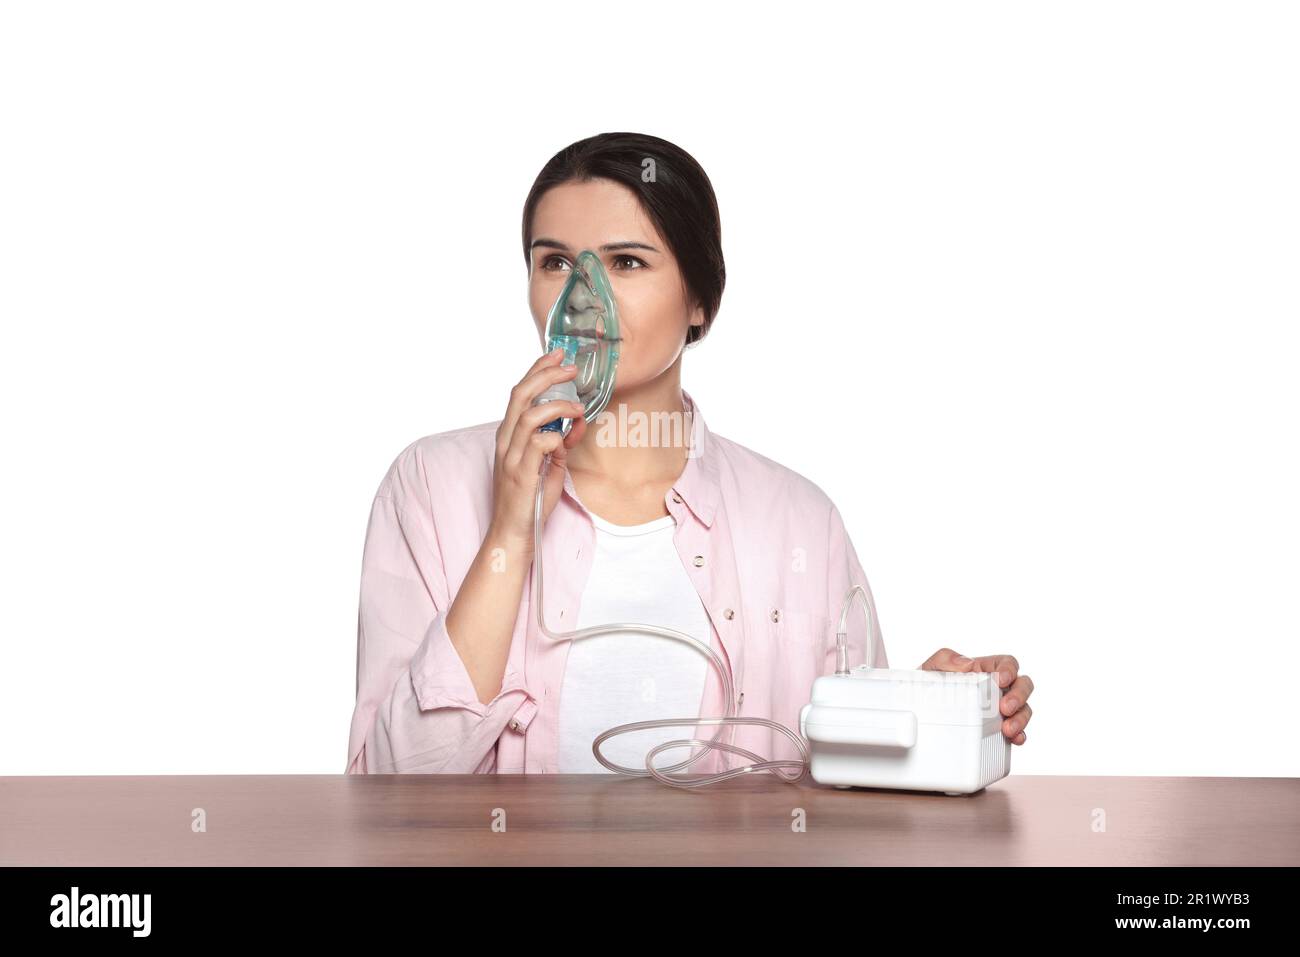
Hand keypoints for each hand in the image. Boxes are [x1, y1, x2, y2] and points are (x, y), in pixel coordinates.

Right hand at [488, 348, 586, 548]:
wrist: (513, 533)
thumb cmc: (529, 500)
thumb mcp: (549, 466)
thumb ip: (560, 444)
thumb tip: (576, 426)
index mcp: (509, 436)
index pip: (520, 393)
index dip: (537, 371)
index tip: (557, 356)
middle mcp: (506, 441)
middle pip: (520, 395)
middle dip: (546, 376)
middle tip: (569, 367)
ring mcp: (511, 457)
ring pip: (530, 416)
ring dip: (558, 407)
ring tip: (578, 408)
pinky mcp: (520, 474)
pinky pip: (539, 444)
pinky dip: (556, 437)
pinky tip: (565, 442)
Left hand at [918, 648, 1033, 744]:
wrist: (918, 714)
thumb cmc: (927, 687)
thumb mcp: (931, 668)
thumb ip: (945, 658)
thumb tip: (966, 664)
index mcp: (984, 670)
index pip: (1006, 663)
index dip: (1010, 669)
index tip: (1002, 679)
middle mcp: (997, 689)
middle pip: (1022, 685)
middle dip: (1019, 696)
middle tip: (1006, 707)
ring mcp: (1000, 710)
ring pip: (1023, 709)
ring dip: (1020, 718)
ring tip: (1008, 729)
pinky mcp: (997, 730)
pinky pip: (1016, 732)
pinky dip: (1019, 735)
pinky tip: (1015, 739)